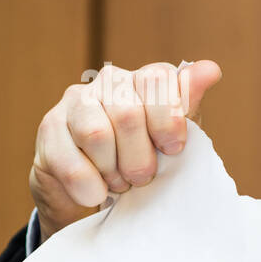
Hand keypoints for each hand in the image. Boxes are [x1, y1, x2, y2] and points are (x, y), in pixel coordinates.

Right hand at [29, 60, 222, 242]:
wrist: (98, 189)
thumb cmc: (146, 158)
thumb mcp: (175, 138)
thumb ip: (188, 106)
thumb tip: (210, 70)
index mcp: (146, 80)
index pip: (158, 79)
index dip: (167, 119)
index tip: (173, 149)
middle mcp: (110, 82)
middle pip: (127, 113)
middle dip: (140, 158)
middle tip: (143, 178)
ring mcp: (76, 101)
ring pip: (95, 135)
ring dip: (113, 171)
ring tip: (120, 183)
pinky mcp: (50, 127)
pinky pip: (70, 161)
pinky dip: (90, 186)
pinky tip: (97, 192)